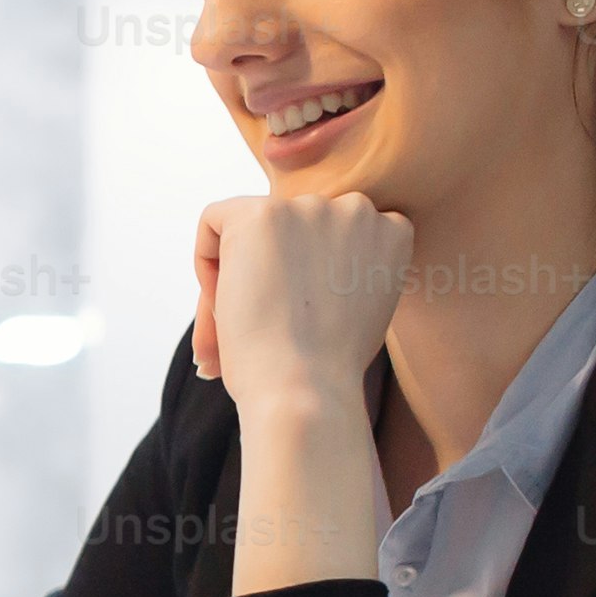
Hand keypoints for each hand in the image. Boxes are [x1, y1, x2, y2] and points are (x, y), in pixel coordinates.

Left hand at [189, 189, 412, 417]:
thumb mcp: (358, 308)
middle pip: (291, 230)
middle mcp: (356, 208)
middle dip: (272, 273)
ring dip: (240, 272)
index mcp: (391, 231)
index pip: (333, 234)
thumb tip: (292, 264)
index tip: (301, 316)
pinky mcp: (260, 215)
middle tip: (262, 328)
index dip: (308, 274)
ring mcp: (308, 207)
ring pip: (252, 230)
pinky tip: (224, 302)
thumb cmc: (329, 367)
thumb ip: (341, 270)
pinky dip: (204, 261)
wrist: (307, 388)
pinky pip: (213, 220)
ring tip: (242, 324)